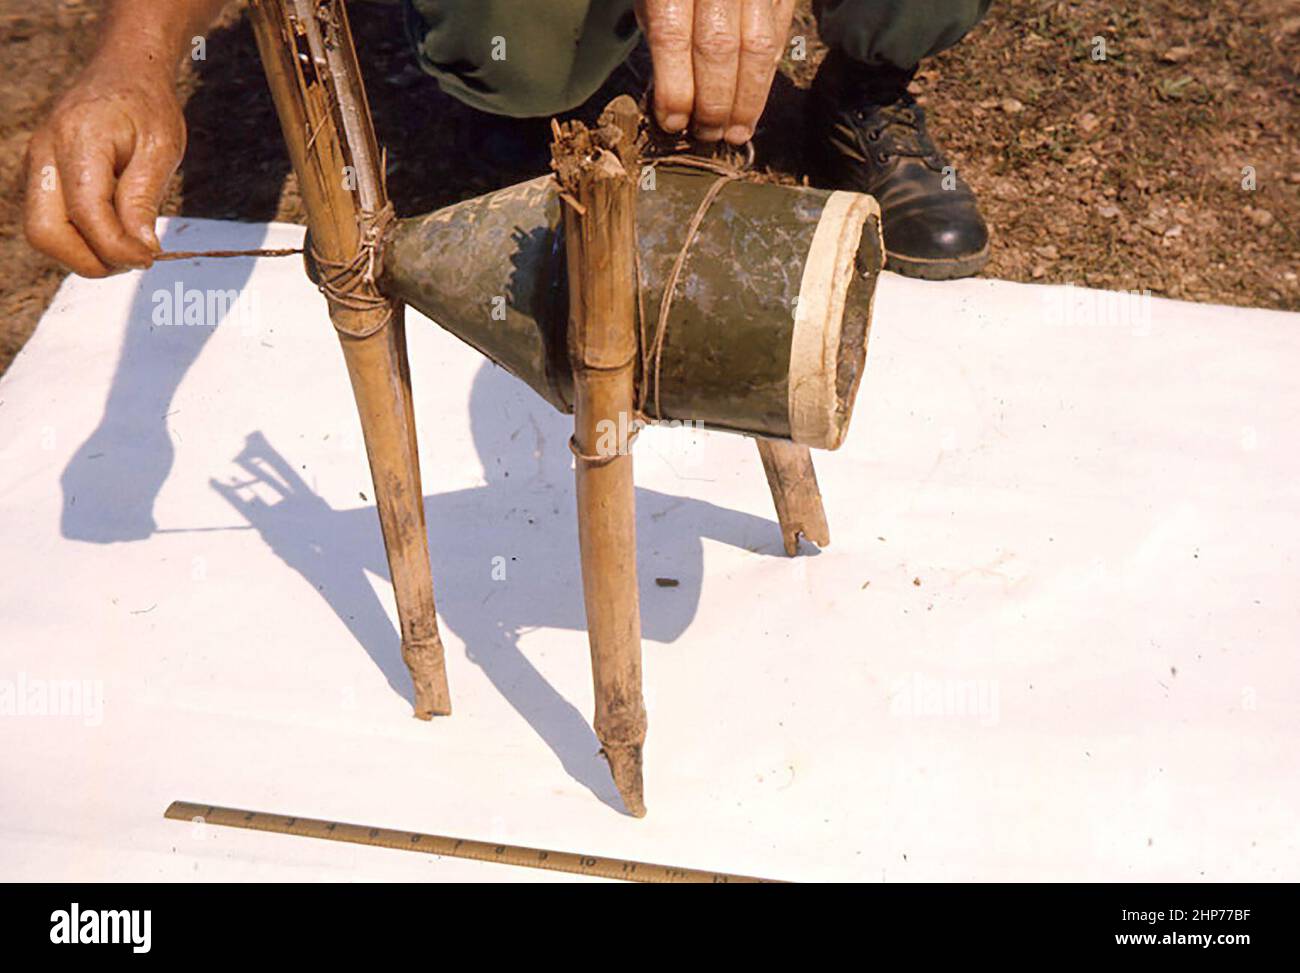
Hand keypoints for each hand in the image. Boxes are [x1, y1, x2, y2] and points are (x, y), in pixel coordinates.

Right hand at [24, 59, 184, 276]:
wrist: (124, 72)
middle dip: (91, 260)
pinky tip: (115, 233)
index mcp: (78, 140)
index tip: (150, 257)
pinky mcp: (42, 176)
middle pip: (45, 232)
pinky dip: (80, 240)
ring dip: (85, 254)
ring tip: (128, 248)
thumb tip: (141, 250)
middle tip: (135, 259)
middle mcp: (45, 153)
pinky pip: (50, 222)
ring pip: (42, 233)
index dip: (118, 248)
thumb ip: (144, 199)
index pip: (87, 214)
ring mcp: (37, 165)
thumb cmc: (147, 107)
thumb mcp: (161, 149)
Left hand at [636, 0, 795, 144]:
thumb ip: (658, 29)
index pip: (673, 37)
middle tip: (705, 134)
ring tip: (735, 131)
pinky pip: (778, 35)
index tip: (672, 121)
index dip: (675, 87)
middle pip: (719, 47)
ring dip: (747, 100)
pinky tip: (754, 100)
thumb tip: (671, 98)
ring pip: (758, 48)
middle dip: (713, 102)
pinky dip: (767, 74)